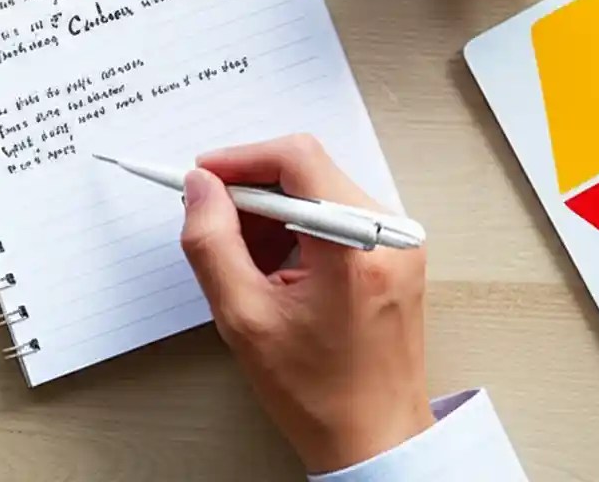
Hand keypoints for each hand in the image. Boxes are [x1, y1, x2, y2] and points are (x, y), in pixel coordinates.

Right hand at [180, 135, 432, 472]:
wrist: (374, 438)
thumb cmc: (319, 394)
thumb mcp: (243, 318)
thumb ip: (212, 243)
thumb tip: (200, 189)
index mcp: (356, 246)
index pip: (296, 159)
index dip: (240, 160)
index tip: (203, 179)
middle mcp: (388, 233)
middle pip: (307, 171)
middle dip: (251, 193)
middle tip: (214, 225)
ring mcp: (398, 241)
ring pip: (318, 191)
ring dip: (272, 214)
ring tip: (246, 264)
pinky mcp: (395, 252)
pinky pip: (336, 215)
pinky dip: (297, 230)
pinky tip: (276, 271)